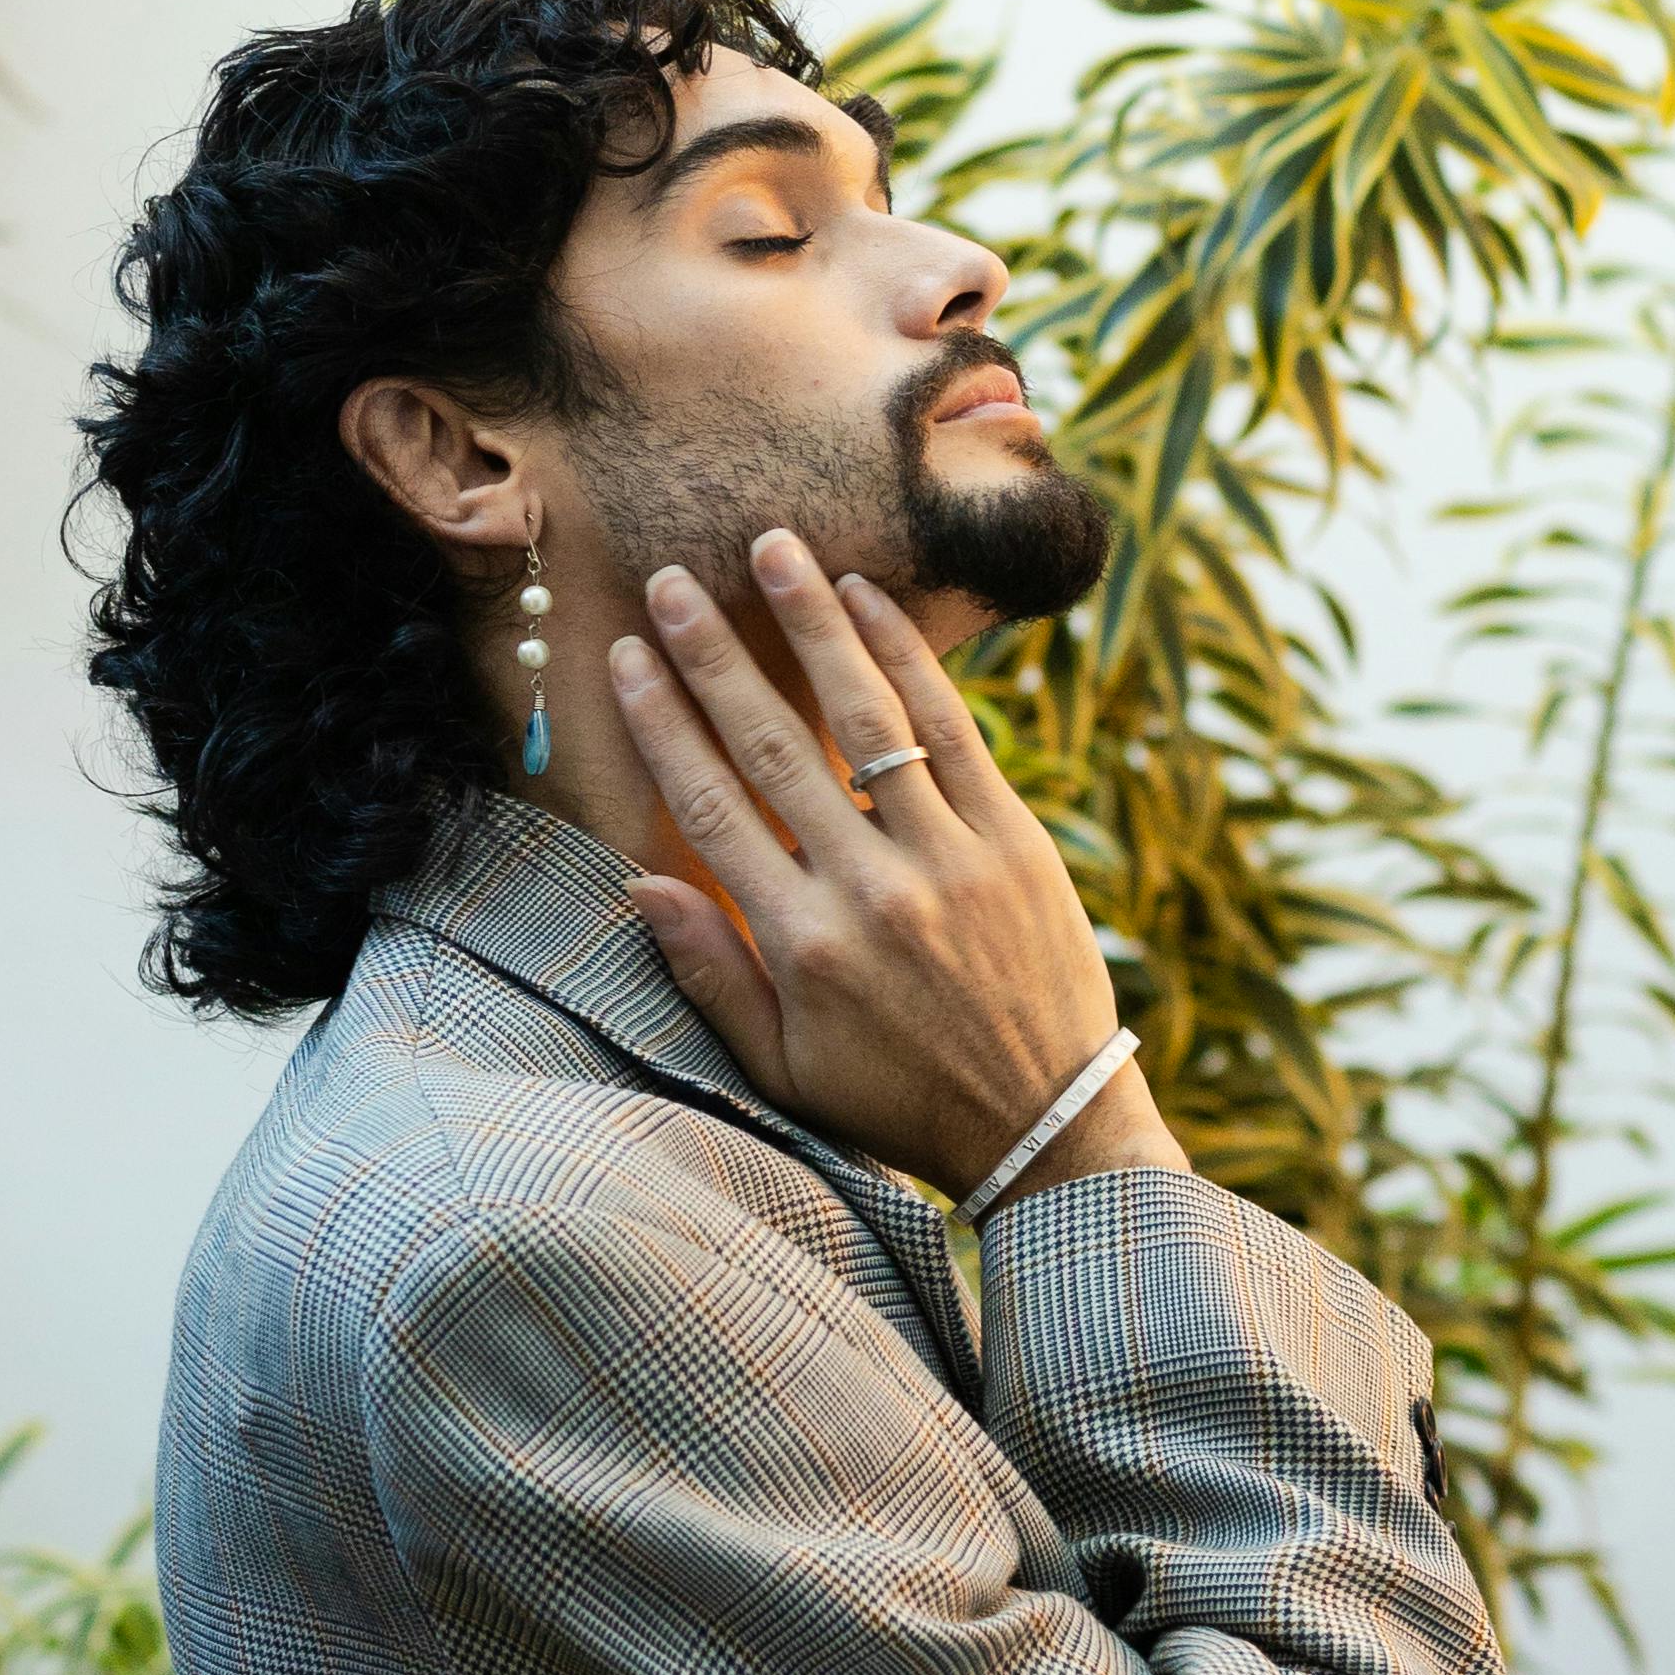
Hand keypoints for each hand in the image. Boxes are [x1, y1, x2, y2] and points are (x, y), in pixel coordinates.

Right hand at [608, 537, 1177, 1202]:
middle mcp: (870, 889)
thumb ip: (711, 973)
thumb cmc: (900, 1103)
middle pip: (773, 745)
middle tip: (672, 580)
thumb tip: (638, 883)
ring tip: (773, 549)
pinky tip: (868, 600)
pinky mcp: (1013, 837)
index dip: (663, 725)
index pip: (712, 808)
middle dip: (715, 655)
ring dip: (813, 625)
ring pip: (866, 715)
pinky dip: (909, 656)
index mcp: (803, 945)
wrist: (1047, 1125)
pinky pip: (954, 726)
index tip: (627, 659)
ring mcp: (948, 856)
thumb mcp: (785, 1070)